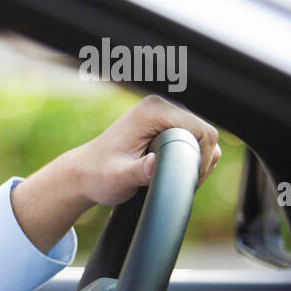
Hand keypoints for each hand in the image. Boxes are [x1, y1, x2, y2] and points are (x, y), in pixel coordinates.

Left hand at [10, 94, 221, 252]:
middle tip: (181, 183)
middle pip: (206, 133)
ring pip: (202, 137)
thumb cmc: (98, 175)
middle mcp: (160, 106)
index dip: (201, 158)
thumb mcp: (118, 177)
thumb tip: (155, 164)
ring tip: (174, 178)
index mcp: (152, 111)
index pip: (201, 130)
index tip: (186, 179)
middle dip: (200, 161)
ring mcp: (164, 114)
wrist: (84, 173)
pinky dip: (191, 158)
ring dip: (196, 160)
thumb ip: (138, 171)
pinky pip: (193, 140)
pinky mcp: (165, 125)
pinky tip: (173, 171)